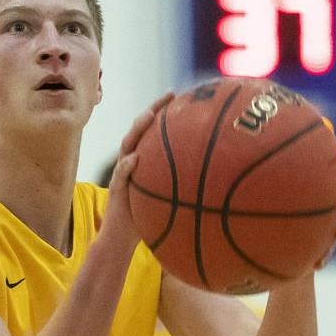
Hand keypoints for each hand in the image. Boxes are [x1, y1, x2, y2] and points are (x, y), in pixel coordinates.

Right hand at [100, 94, 173, 251]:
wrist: (123, 239)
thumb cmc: (150, 220)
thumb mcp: (171, 201)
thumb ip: (186, 189)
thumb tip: (220, 184)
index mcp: (145, 161)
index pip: (155, 132)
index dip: (166, 112)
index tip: (184, 96)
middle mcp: (132, 162)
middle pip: (140, 130)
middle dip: (153, 110)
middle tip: (169, 96)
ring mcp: (122, 174)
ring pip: (127, 145)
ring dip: (137, 130)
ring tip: (149, 116)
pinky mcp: (115, 189)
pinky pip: (120, 176)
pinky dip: (126, 166)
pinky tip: (135, 159)